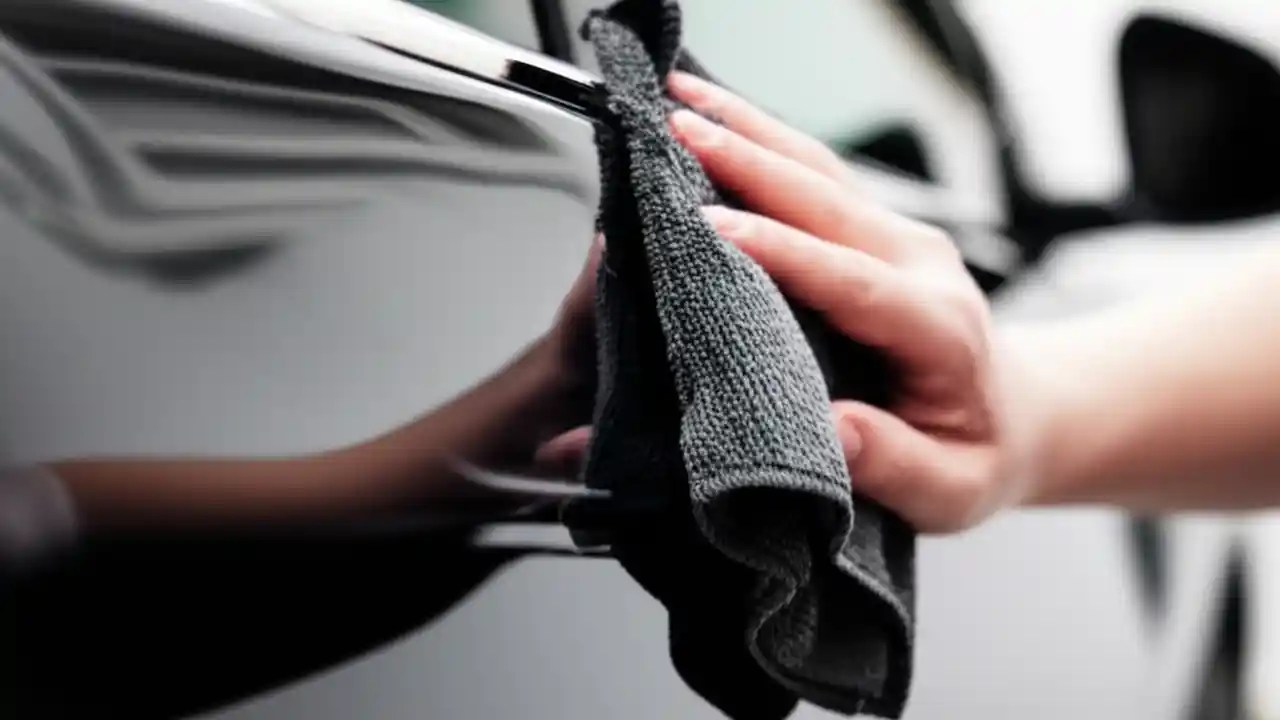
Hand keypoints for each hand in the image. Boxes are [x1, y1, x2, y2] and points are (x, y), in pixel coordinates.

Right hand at [659, 72, 1040, 531]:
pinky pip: (814, 176)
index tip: (712, 226)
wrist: (1015, 415)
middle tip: (674, 129)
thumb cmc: (976, 456)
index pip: (853, 280)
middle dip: (747, 158)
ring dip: (748, 128)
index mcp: (939, 329)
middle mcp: (921, 265)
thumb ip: (898, 464)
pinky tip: (716, 118)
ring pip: (817, 169)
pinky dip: (761, 142)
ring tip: (681, 94)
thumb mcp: (952, 491)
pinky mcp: (875, 230)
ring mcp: (900, 238)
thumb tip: (836, 431)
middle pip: (827, 198)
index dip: (782, 251)